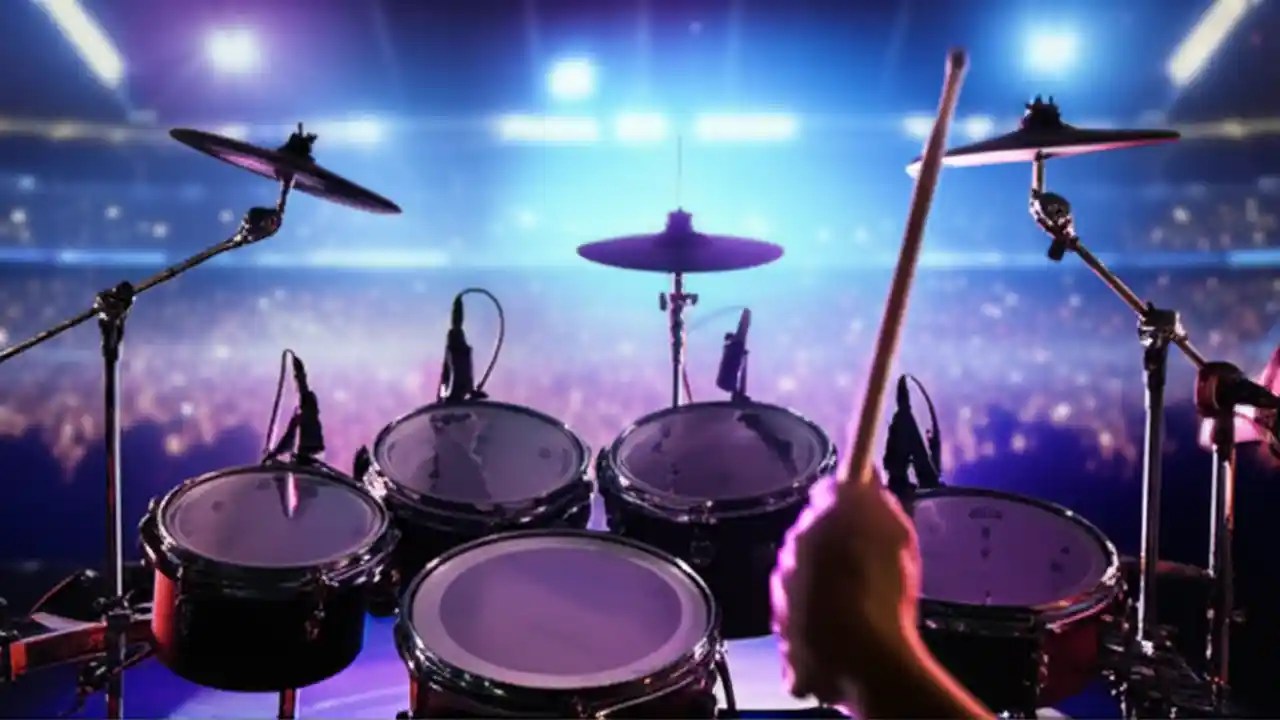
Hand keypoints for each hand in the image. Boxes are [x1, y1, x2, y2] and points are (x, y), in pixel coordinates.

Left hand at [770, 470, 921, 705]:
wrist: (864, 658)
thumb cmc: (886, 591)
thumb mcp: (898, 535)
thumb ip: (878, 503)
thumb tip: (866, 479)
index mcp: (816, 522)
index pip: (826, 493)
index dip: (845, 500)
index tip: (861, 508)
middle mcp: (790, 553)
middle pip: (809, 538)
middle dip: (831, 546)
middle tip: (864, 564)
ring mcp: (781, 597)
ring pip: (800, 581)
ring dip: (821, 588)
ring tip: (857, 609)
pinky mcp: (782, 637)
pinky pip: (799, 625)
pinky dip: (815, 629)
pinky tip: (841, 639)